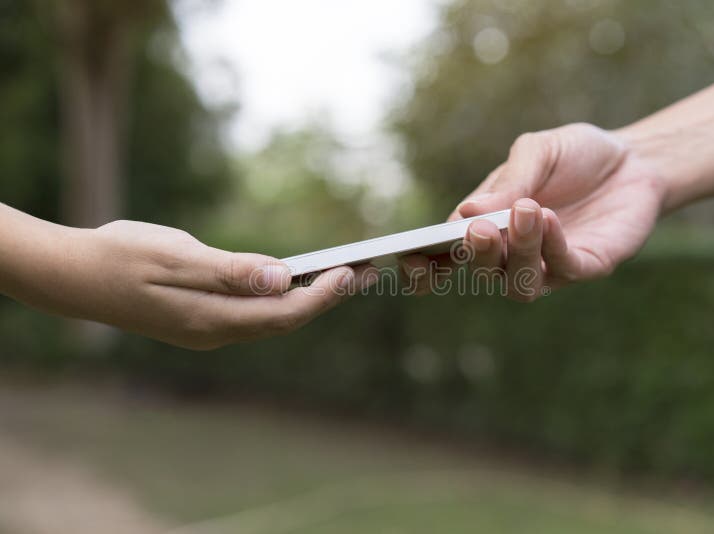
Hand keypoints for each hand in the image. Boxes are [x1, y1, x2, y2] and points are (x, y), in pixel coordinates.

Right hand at [34, 220, 368, 348]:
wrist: (72, 276)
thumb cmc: (121, 256)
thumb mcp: (176, 255)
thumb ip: (231, 270)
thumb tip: (282, 278)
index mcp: (212, 319)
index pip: (283, 313)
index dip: (322, 295)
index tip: (353, 271)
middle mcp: (214, 333)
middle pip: (284, 321)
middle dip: (327, 297)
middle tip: (365, 272)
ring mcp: (206, 331)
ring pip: (270, 320)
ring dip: (307, 298)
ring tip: (341, 274)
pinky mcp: (199, 321)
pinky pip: (252, 315)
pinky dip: (279, 299)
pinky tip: (292, 280)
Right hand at [402, 123, 665, 300]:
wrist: (633, 157)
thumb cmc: (574, 154)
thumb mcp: (536, 151)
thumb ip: (508, 181)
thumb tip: (467, 214)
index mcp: (486, 226)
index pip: (446, 257)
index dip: (423, 267)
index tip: (409, 259)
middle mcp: (512, 253)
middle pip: (481, 272)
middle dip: (476, 254)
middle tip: (480, 229)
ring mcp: (548, 265)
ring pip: (518, 283)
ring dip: (517, 253)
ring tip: (526, 210)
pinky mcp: (586, 266)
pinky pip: (563, 270)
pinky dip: (552, 248)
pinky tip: (550, 219)